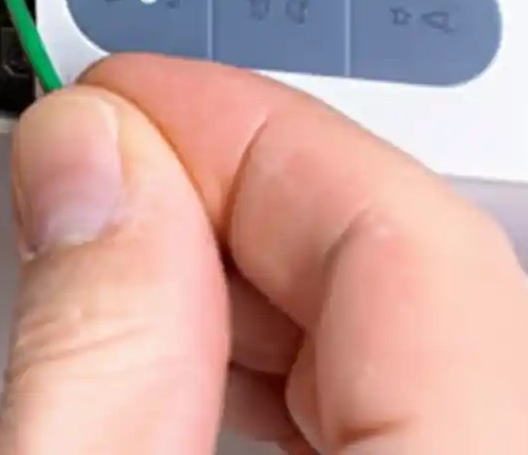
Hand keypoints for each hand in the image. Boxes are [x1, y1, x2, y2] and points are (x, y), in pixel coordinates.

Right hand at [0, 54, 527, 453]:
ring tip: (130, 257)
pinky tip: (202, 370)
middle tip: (108, 167)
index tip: (122, 105)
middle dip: (245, 198)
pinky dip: (298, 377)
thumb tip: (95, 164)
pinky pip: (418, 427)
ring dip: (267, 283)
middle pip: (432, 289)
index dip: (245, 133)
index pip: (409, 245)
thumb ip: (96, 348)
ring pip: (430, 356)